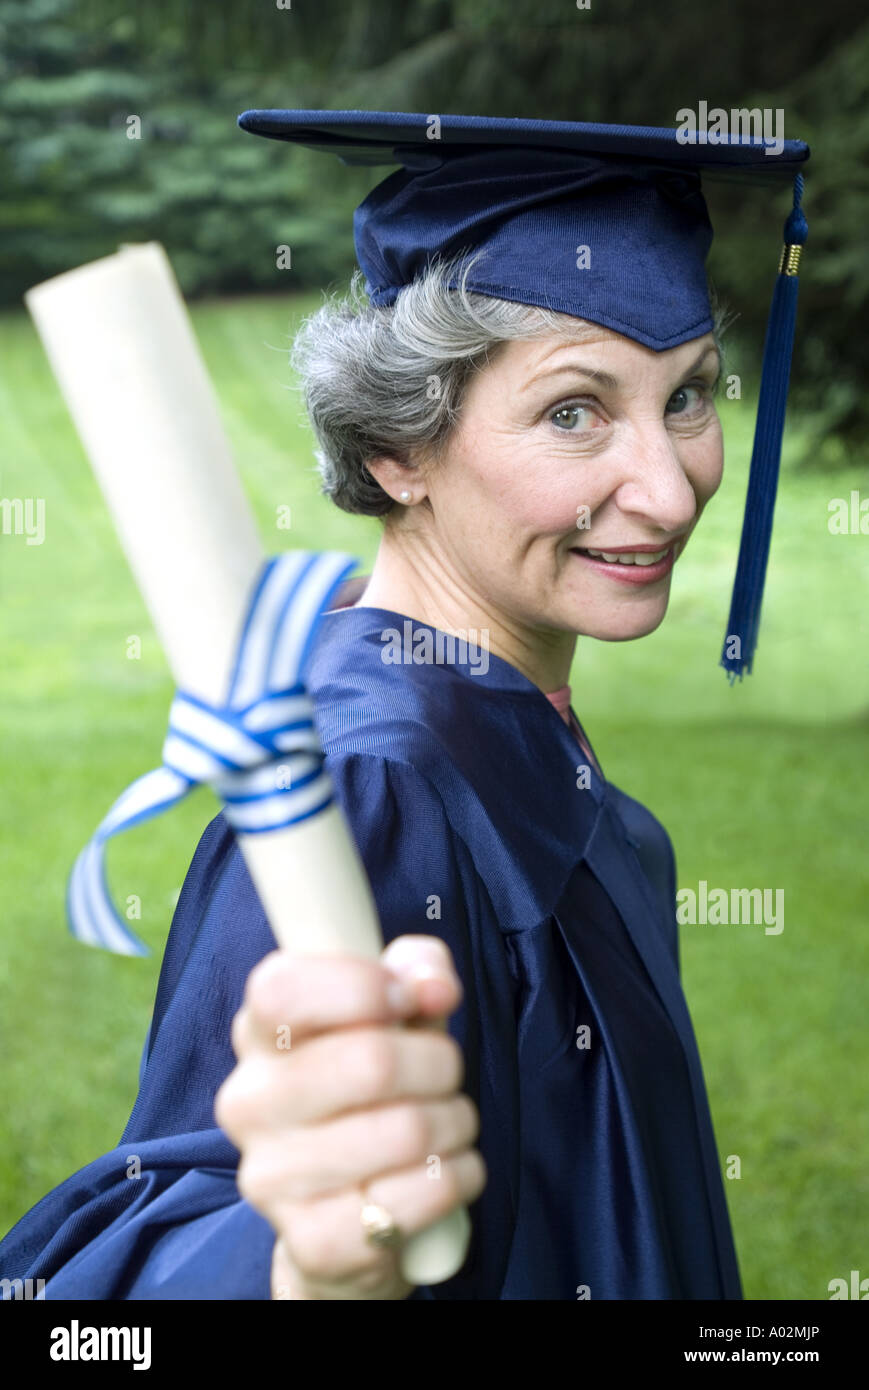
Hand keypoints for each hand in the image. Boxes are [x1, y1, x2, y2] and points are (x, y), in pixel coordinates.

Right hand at [215, 935, 485, 1299]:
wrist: (346, 1215)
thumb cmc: (372, 1089)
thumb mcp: (395, 1010)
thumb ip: (416, 968)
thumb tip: (434, 985)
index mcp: (259, 1034)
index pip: (282, 988)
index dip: (364, 986)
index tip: (408, 1000)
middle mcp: (250, 1102)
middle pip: (373, 1061)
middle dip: (439, 1062)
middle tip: (445, 1073)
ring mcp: (272, 1177)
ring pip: (407, 1130)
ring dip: (455, 1122)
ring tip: (449, 1124)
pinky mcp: (313, 1240)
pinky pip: (419, 1196)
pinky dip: (457, 1177)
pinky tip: (444, 1171)